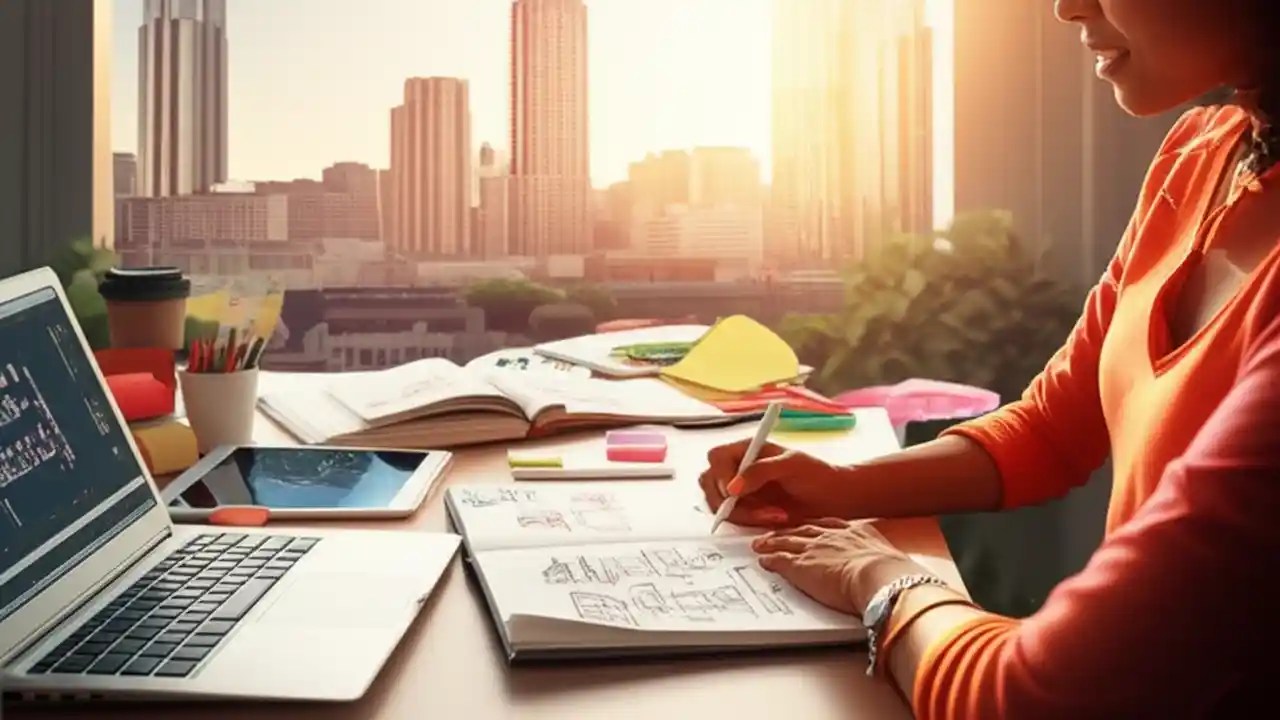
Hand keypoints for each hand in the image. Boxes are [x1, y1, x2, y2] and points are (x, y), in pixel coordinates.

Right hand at [698, 440, 851, 527]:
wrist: (834, 498)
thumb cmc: (817, 475)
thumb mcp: (791, 465)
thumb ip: (760, 471)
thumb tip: (732, 487)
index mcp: (747, 450)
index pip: (717, 457)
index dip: (720, 475)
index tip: (735, 492)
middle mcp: (739, 468)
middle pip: (710, 483)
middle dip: (729, 502)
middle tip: (756, 510)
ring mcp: (742, 491)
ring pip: (720, 505)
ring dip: (744, 514)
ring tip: (775, 514)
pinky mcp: (748, 510)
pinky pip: (734, 519)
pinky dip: (751, 522)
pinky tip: (775, 517)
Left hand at [751, 519, 929, 614]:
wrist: (881, 577)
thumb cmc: (893, 575)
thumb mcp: (892, 562)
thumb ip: (887, 565)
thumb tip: (898, 578)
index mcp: (856, 534)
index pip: (830, 526)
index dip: (816, 528)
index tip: (809, 527)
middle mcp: (832, 537)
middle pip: (804, 530)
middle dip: (789, 531)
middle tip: (776, 532)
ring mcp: (814, 549)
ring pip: (787, 541)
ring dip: (772, 542)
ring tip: (761, 543)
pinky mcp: (800, 566)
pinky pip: (780, 559)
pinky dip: (770, 559)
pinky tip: (764, 560)